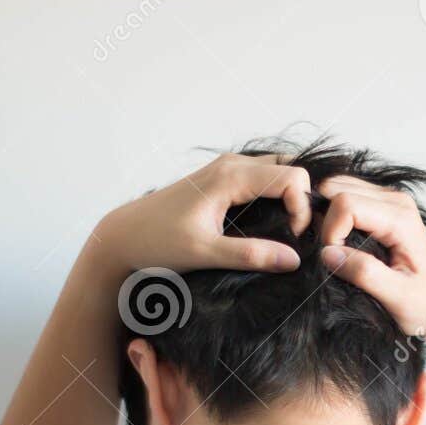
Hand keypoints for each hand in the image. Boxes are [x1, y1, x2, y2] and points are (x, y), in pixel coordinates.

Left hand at [92, 153, 310, 274]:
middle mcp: (232, 164)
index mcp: (230, 176)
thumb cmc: (157, 243)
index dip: (301, 209)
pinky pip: (265, 179)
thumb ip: (250, 256)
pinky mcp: (224, 179)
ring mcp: (228, 168)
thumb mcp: (205, 254)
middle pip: (292, 170)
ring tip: (284, 233)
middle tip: (293, 236)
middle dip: (302, 202)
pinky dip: (277, 198)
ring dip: (290, 200)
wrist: (124, 235)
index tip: (290, 240)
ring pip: (280, 172)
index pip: (293, 178)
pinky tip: (269, 227)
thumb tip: (294, 260)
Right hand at [315, 177, 425, 355]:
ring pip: (337, 188)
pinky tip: (342, 243)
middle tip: (332, 255)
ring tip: (337, 250)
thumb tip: (329, 253)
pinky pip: (344, 196)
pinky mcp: (380, 206)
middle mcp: (396, 201)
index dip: (331, 231)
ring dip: (327, 217)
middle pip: (337, 189)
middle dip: (325, 221)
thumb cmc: (425, 304)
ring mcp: (388, 200)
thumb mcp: (397, 297)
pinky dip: (334, 216)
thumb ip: (365, 273)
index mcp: (401, 219)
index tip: (336, 260)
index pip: (346, 203)